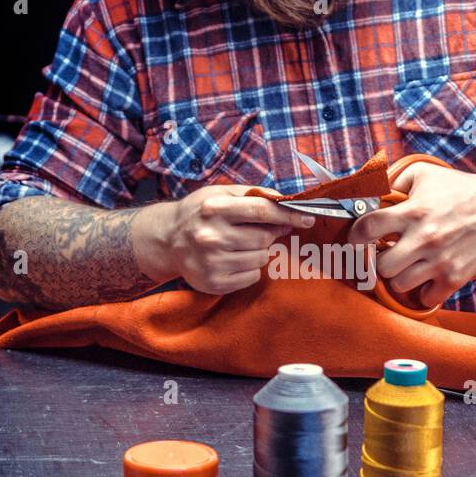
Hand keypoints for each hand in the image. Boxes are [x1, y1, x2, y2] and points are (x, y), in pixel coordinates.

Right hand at [133, 187, 314, 294]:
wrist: (167, 240)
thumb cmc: (199, 213)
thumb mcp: (219, 193)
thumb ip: (252, 194)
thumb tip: (286, 199)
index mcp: (214, 208)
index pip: (262, 212)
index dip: (289, 215)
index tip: (308, 217)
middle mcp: (212, 236)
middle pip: (264, 238)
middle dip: (272, 234)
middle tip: (265, 230)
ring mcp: (212, 262)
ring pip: (261, 258)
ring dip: (259, 251)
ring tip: (240, 244)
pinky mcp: (214, 282)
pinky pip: (252, 276)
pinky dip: (250, 268)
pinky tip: (233, 259)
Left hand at [346, 162, 475, 306]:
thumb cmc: (463, 190)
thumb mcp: (426, 173)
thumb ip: (395, 181)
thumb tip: (371, 194)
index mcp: (413, 211)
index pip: (367, 228)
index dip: (355, 236)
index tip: (357, 240)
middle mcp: (424, 238)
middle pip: (381, 266)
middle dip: (380, 261)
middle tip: (389, 255)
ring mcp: (440, 260)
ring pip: (400, 284)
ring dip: (401, 277)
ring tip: (410, 266)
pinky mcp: (455, 277)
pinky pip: (425, 297)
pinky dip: (424, 291)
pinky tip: (428, 277)